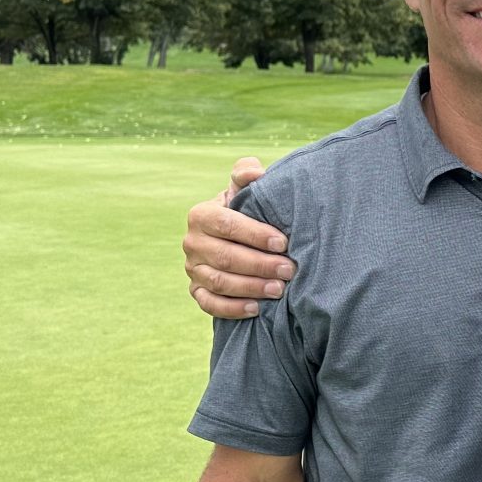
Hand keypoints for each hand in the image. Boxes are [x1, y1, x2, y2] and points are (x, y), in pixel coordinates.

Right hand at [183, 157, 294, 318]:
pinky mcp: (197, 290)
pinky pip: (210, 304)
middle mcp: (192, 242)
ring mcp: (193, 269)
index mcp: (201, 215)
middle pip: (225, 256)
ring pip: (219, 282)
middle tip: (290, 270)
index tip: (283, 243)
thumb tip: (256, 172)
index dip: (255, 234)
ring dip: (251, 287)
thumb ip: (247, 175)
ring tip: (279, 289)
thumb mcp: (244, 191)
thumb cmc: (246, 211)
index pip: (226, 224)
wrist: (234, 237)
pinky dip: (233, 308)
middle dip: (260, 265)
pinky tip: (256, 309)